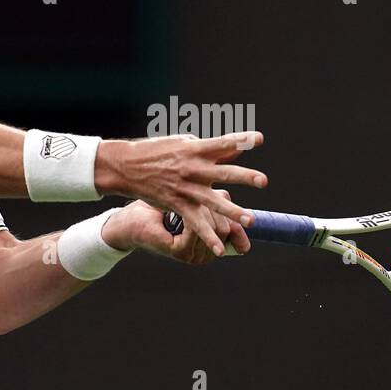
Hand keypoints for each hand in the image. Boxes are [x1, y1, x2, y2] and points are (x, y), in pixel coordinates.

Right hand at [94, 132, 266, 255]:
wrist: (126, 166)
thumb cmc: (158, 151)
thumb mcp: (183, 143)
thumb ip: (211, 149)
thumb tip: (236, 150)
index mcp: (195, 149)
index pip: (223, 143)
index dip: (242, 140)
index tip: (260, 139)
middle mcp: (193, 168)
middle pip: (223, 173)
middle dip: (244, 177)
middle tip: (263, 181)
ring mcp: (186, 188)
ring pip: (213, 202)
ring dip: (232, 212)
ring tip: (251, 220)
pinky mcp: (177, 204)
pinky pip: (196, 223)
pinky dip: (208, 237)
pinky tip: (220, 249)